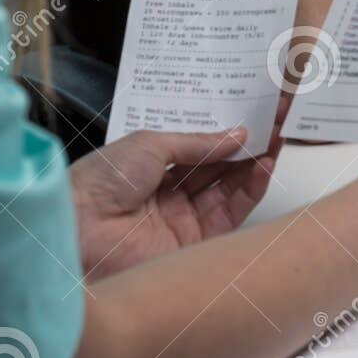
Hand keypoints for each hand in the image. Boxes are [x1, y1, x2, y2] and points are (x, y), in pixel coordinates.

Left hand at [71, 129, 276, 279]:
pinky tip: (265, 165)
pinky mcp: (196, 245)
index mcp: (149, 167)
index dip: (226, 130)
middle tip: (276, 119)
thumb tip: (237, 135)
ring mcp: (182, 220)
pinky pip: (231, 214)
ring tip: (278, 135)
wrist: (79, 231)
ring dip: (256, 162)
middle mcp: (168, 193)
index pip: (198, 147)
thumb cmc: (100, 181)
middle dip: (248, 143)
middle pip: (218, 167)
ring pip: (229, 188)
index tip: (253, 111)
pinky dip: (251, 189)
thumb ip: (197, 143)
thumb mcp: (149, 144)